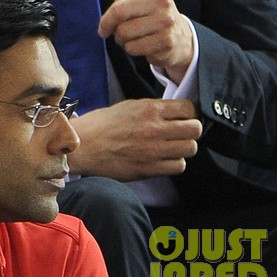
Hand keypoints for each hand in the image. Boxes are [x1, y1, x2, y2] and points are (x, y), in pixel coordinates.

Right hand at [67, 99, 201, 179]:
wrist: (81, 147)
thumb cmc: (98, 126)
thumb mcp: (125, 107)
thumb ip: (150, 109)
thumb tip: (170, 112)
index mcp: (148, 110)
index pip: (188, 108)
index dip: (189, 112)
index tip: (185, 116)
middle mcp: (155, 129)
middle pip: (195, 129)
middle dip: (191, 130)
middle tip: (181, 132)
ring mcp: (154, 150)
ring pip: (191, 148)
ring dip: (183, 147)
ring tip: (171, 147)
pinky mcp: (150, 169)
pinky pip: (179, 166)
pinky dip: (174, 163)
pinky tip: (163, 159)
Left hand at [98, 0, 193, 81]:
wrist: (177, 37)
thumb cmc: (145, 9)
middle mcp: (162, 1)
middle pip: (118, 12)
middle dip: (109, 23)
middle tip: (113, 26)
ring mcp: (167, 22)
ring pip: (123, 33)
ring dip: (121, 38)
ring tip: (133, 34)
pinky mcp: (167, 42)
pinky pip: (133, 48)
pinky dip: (132, 48)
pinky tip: (143, 44)